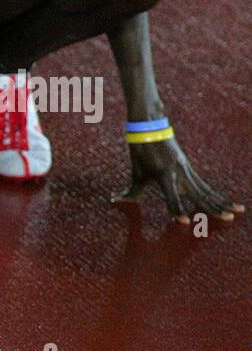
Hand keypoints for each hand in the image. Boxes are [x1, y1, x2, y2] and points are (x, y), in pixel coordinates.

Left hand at [112, 135, 243, 223]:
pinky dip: (216, 195)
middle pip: (199, 195)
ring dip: (222, 202)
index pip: (172, 197)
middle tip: (227, 219)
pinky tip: (227, 203)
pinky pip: (205, 185)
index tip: (183, 222)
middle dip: (213, 208)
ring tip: (236, 212)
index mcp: (164, 175)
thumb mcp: (135, 172)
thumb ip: (130, 191)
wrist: (151, 127)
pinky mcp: (190, 170)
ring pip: (207, 191)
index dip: (176, 210)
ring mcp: (187, 171)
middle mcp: (180, 173)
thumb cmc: (141, 151)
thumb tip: (114, 201)